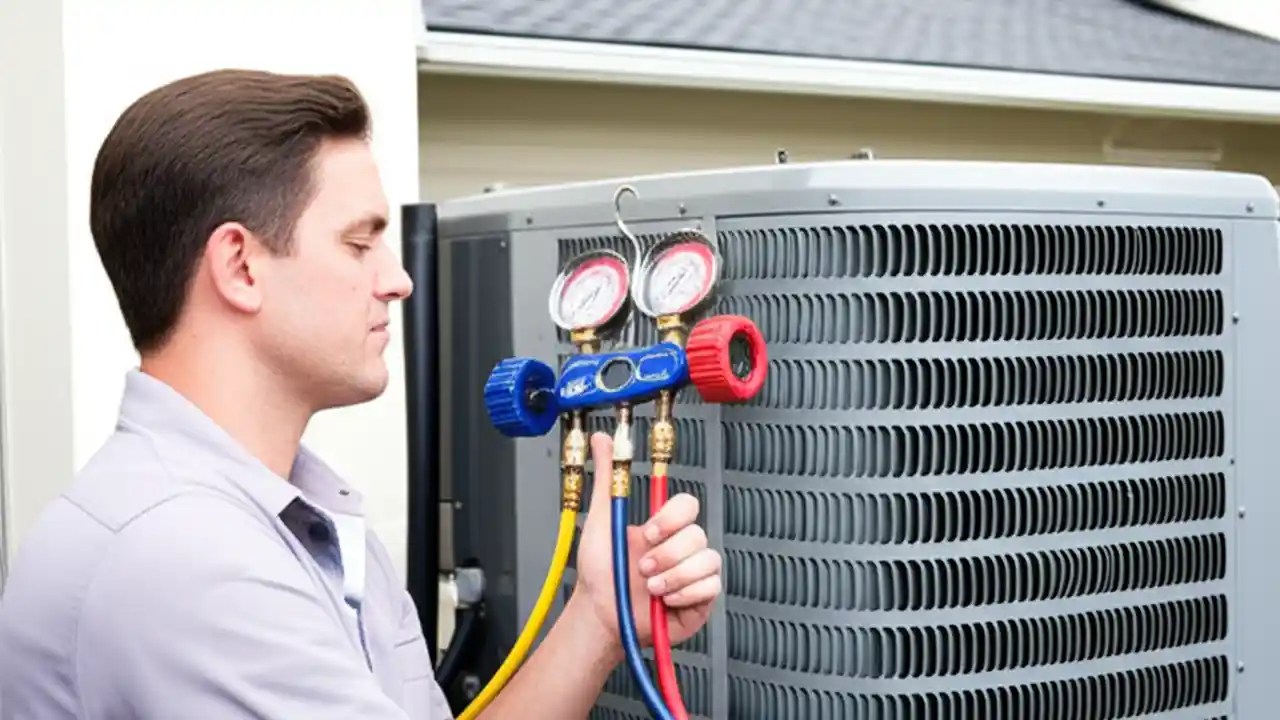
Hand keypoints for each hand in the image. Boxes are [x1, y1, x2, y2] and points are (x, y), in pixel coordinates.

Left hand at [570, 431, 721, 652]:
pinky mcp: (701, 598)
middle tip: (644, 568)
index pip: (688, 506)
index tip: (649, 532)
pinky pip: (711, 587)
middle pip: (698, 535)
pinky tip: (667, 600)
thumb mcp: (602, 520)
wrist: (602, 615)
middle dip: (667, 555)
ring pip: (707, 561)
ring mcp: (693, 572)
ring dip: (674, 576)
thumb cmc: (601, 572)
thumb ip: (606, 478)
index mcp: (663, 527)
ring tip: (652, 587)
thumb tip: (602, 441)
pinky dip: (686, 594)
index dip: (672, 519)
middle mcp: (681, 548)